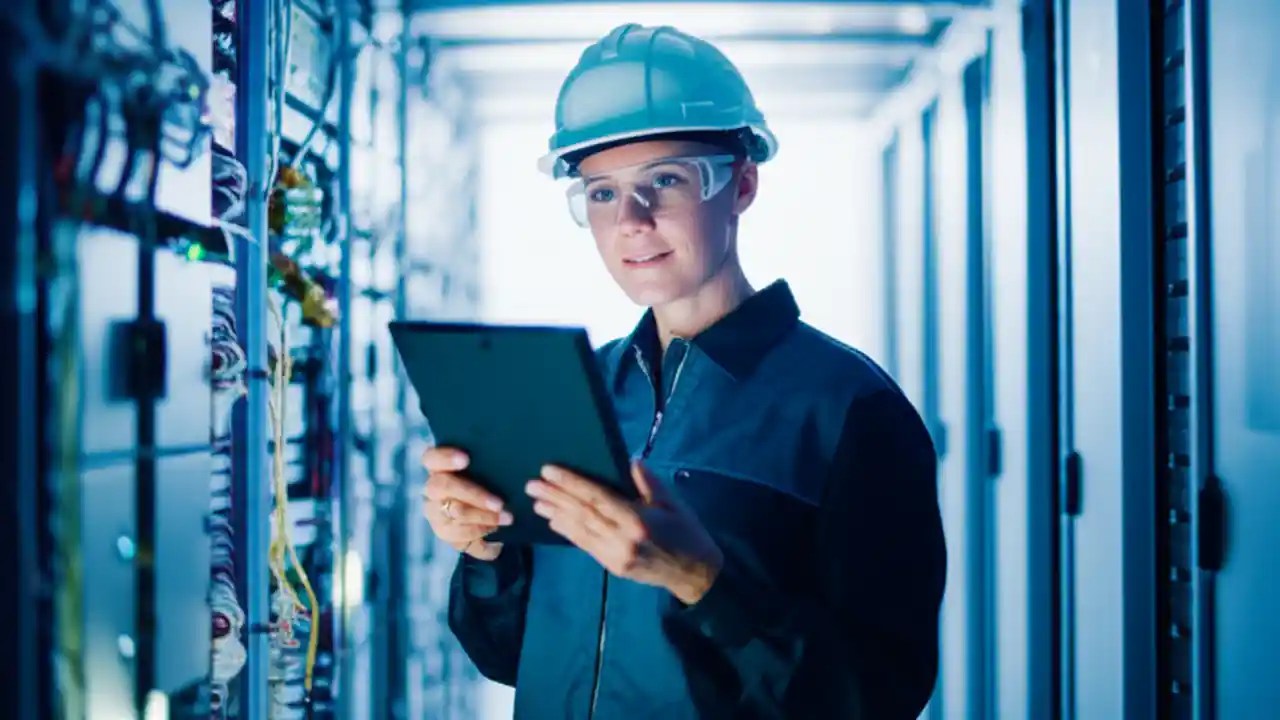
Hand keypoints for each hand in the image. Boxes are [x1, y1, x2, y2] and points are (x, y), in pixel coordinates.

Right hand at [422, 446, 512, 560]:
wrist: (492, 516)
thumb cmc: (491, 482)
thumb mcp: (491, 471)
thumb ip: (493, 465)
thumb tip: (514, 473)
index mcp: (439, 467)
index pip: (431, 458)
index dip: (445, 458)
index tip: (466, 459)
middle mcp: (432, 490)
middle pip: (443, 487)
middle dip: (474, 495)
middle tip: (499, 503)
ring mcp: (435, 513)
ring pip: (454, 513)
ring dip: (484, 517)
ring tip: (508, 518)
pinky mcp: (445, 534)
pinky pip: (459, 536)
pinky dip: (481, 534)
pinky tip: (497, 533)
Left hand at [526, 461, 723, 604]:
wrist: (695, 574)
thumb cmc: (687, 532)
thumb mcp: (674, 503)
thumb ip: (650, 483)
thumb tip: (629, 461)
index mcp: (638, 520)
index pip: (597, 497)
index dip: (571, 483)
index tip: (549, 470)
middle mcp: (623, 539)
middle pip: (583, 514)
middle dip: (556, 497)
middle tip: (532, 485)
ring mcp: (616, 556)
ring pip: (580, 531)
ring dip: (556, 515)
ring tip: (536, 502)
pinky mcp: (613, 567)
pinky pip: (586, 546)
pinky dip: (569, 532)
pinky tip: (554, 521)